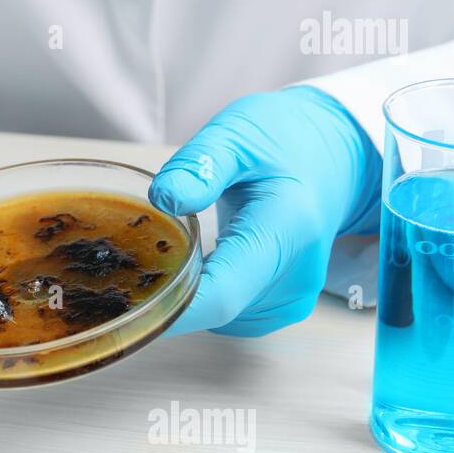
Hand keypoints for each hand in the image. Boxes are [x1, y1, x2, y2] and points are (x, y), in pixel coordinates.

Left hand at [149, 86, 381, 336]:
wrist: (331, 158)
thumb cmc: (283, 141)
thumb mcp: (236, 134)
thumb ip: (201, 164)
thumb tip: (165, 198)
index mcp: (285, 229)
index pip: (221, 294)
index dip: (170, 310)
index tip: (122, 309)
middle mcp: (297, 275)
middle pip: (214, 311)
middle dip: (165, 298)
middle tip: (125, 266)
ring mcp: (294, 297)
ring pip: (218, 318)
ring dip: (184, 296)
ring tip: (170, 250)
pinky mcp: (286, 306)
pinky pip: (230, 315)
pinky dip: (204, 296)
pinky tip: (195, 262)